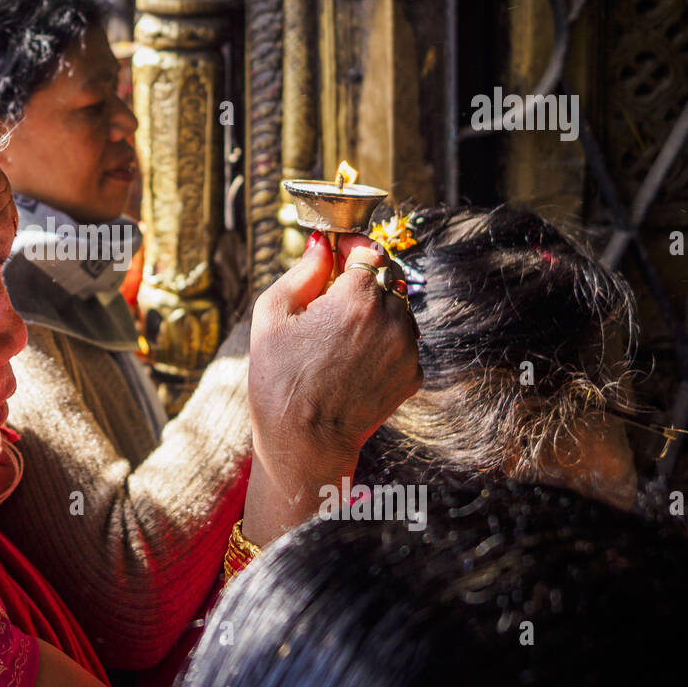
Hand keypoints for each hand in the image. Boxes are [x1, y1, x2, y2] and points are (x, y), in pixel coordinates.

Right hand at [242, 231, 421, 545]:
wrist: (304, 442)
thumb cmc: (279, 378)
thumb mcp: (273, 315)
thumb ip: (303, 271)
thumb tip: (322, 244)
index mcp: (358, 296)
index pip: (368, 250)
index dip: (350, 249)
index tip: (338, 254)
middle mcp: (393, 318)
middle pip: (384, 281)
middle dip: (359, 287)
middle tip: (327, 309)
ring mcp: (408, 349)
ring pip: (396, 312)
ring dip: (374, 316)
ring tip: (338, 343)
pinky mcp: (414, 375)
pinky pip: (402, 344)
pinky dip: (382, 346)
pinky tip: (352, 364)